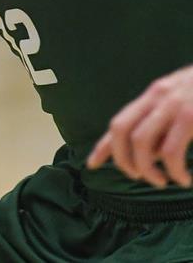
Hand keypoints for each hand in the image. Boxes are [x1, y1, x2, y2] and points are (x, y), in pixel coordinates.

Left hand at [87, 65, 192, 187]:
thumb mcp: (186, 98)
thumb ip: (167, 117)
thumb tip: (152, 150)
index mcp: (155, 94)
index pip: (119, 121)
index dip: (104, 146)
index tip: (92, 164)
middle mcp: (160, 97)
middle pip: (121, 131)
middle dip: (124, 160)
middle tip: (140, 177)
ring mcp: (175, 106)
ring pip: (142, 144)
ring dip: (148, 169)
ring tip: (164, 181)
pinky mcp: (192, 117)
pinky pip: (171, 151)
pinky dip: (174, 171)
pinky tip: (185, 178)